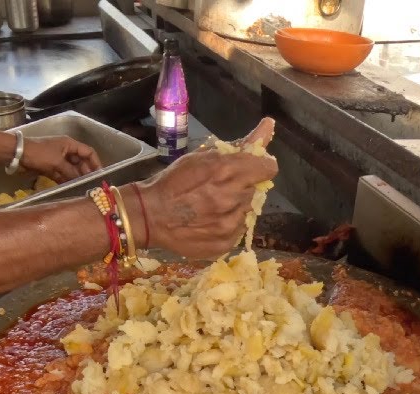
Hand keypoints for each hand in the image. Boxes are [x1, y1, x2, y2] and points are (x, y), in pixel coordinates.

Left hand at [20, 135, 100, 181]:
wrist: (19, 154)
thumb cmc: (40, 154)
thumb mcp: (57, 162)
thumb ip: (71, 171)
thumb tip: (80, 180)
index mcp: (70, 144)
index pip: (88, 152)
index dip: (96, 162)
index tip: (100, 174)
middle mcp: (66, 151)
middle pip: (81, 162)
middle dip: (86, 172)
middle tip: (91, 184)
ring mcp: (58, 159)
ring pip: (72, 169)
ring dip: (76, 177)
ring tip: (83, 188)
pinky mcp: (50, 167)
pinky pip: (62, 174)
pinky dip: (66, 180)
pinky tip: (71, 188)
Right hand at [130, 118, 277, 258]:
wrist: (150, 216)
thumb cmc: (173, 182)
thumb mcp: (202, 156)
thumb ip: (240, 144)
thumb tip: (270, 125)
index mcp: (227, 171)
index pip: (268, 168)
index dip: (259, 166)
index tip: (248, 168)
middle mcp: (233, 199)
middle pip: (255, 189)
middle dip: (241, 186)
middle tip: (218, 188)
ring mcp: (230, 225)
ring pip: (247, 210)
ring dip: (235, 206)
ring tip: (211, 206)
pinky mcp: (225, 243)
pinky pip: (238, 230)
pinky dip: (228, 224)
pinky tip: (209, 221)